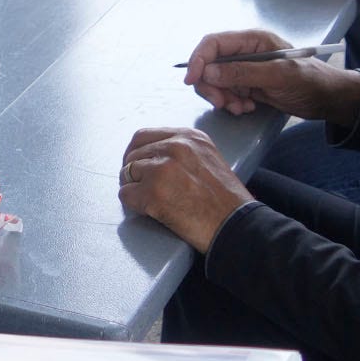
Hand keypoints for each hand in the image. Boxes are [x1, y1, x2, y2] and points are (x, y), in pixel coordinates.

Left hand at [119, 128, 250, 250]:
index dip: (136, 152)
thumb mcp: (207, 158)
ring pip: (126, 173)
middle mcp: (174, 147)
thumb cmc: (224, 199)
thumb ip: (181, 150)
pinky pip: (125, 194)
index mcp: (188, 137)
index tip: (137, 164)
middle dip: (132, 171)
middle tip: (139, 185)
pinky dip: (133, 203)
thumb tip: (152, 154)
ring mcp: (161, 170)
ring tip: (149, 199)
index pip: (144, 136)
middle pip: (133, 154)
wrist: (234, 224)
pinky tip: (149, 209)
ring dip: (133, 187)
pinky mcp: (153, 193)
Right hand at [182, 29, 359, 124]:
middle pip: (210, 65)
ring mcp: (244, 69)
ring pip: (216, 82)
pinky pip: (226, 93)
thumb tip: (208, 73)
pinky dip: (232, 103)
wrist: (327, 99)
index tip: (191, 81)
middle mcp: (244, 52)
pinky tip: (248, 107)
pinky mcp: (247, 85)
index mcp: (251, 40)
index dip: (198, 60)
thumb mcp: (277, 75)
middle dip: (212, 86)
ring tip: (242, 108)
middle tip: (222, 103)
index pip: (213, 44)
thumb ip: (242, 73)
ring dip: (223, 97)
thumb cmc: (308, 81)